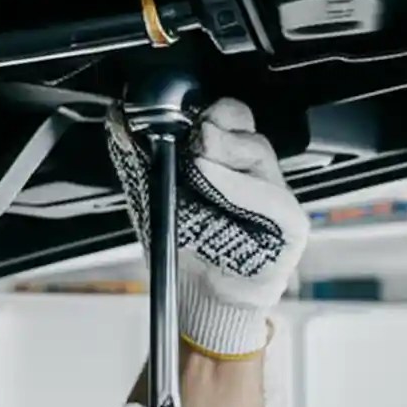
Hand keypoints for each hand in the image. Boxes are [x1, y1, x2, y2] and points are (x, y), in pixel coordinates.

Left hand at [107, 98, 308, 356]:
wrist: (196, 296)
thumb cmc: (181, 245)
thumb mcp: (152, 194)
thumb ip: (137, 157)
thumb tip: (118, 119)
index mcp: (227, 159)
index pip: (232, 117)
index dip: (211, 110)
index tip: (181, 113)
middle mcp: (254, 172)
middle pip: (247, 127)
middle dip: (219, 122)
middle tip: (194, 134)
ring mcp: (274, 196)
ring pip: (259, 152)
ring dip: (223, 150)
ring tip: (197, 157)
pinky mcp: (288, 226)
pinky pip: (270, 198)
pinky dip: (237, 187)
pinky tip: (212, 179)